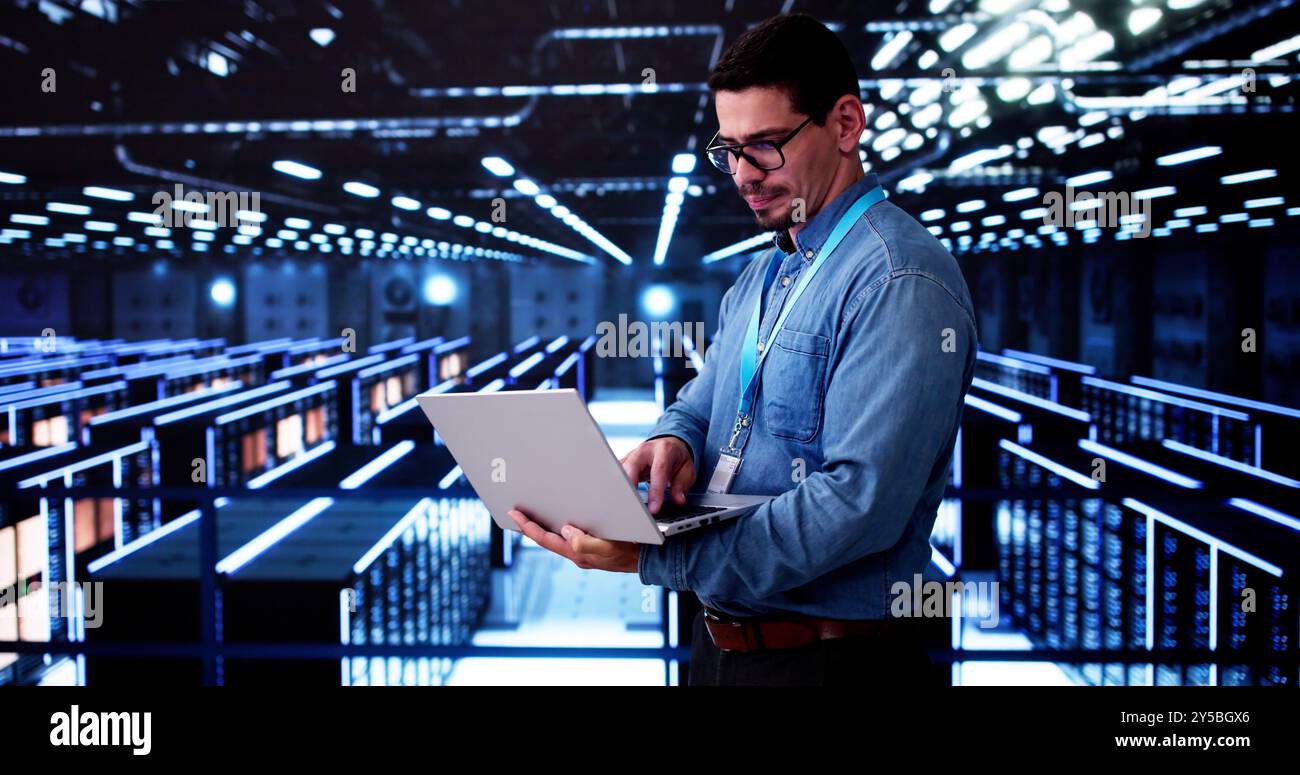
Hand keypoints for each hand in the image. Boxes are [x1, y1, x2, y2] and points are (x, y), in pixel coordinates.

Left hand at [507, 508, 640, 572]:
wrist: (651, 558)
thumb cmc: (632, 551)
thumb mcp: (608, 546)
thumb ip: (585, 542)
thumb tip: (565, 530)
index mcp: (578, 553)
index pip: (547, 539)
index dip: (528, 527)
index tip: (514, 514)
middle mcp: (578, 553)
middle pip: (548, 539)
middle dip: (530, 526)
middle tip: (514, 512)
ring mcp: (585, 551)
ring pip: (557, 538)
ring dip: (543, 526)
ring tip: (529, 515)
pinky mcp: (593, 546)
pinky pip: (569, 537)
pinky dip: (558, 528)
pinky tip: (558, 521)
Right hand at [618, 435, 695, 514]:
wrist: (670, 444)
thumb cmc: (677, 458)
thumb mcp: (687, 470)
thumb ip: (682, 485)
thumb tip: (678, 500)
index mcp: (664, 450)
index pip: (658, 470)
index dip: (655, 491)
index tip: (653, 509)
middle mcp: (645, 450)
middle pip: (632, 466)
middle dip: (629, 487)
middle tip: (631, 507)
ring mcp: (632, 455)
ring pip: (619, 469)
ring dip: (619, 487)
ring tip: (622, 506)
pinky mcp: (624, 462)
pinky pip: (616, 473)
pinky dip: (615, 485)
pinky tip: (617, 497)